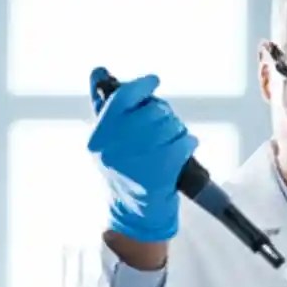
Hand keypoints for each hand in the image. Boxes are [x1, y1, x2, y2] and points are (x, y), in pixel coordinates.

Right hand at [87, 68, 198, 242]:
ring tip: (175, 139)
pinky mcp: (160, 172)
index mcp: (99, 138)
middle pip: (150, 111)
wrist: (136, 216)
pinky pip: (182, 143)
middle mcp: (114, 149)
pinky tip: (186, 147)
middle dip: (163, 114)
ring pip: (168, 125)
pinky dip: (188, 142)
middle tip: (166, 125)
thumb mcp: (107, 143)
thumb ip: (105, 108)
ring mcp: (136, 161)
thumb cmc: (125, 174)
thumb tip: (98, 71)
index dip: (140, 86)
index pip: (120, 99)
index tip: (153, 81)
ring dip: (177, 129)